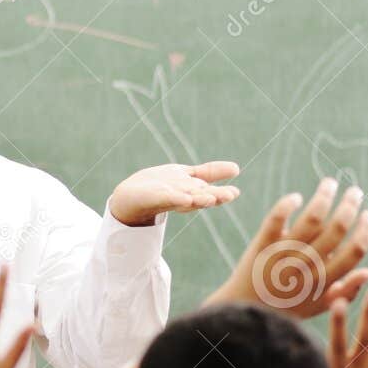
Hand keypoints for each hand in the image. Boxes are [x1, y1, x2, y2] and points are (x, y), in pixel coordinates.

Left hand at [108, 160, 240, 226]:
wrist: (131, 197)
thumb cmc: (162, 186)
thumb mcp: (188, 176)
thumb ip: (210, 173)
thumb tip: (237, 168)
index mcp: (192, 192)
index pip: (209, 192)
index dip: (221, 194)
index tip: (234, 192)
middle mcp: (183, 197)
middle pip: (200, 197)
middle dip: (214, 197)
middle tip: (230, 195)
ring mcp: (168, 198)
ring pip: (185, 199)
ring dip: (197, 199)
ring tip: (209, 198)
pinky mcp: (154, 198)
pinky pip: (165, 198)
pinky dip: (175, 198)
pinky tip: (184, 198)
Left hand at [205, 178, 367, 318]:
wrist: (245, 311)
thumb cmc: (285, 309)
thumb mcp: (318, 306)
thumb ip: (345, 291)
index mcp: (325, 280)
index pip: (355, 250)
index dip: (365, 230)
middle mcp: (307, 264)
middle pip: (337, 228)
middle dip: (350, 205)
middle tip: (355, 191)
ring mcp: (284, 253)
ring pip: (311, 218)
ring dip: (324, 196)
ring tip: (330, 183)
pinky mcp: (262, 245)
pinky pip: (276, 219)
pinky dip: (288, 204)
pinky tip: (297, 197)